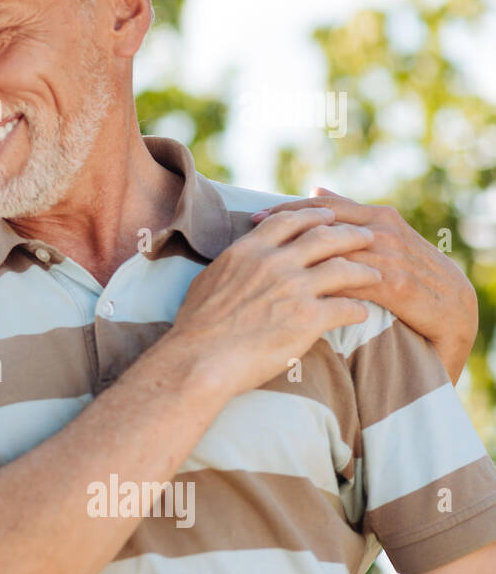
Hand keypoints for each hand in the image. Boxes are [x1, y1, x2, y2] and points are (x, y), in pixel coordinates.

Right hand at [165, 207, 381, 398]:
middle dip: (350, 234)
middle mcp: (275, 262)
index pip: (289, 220)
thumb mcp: (209, 278)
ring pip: (344, 269)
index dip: (313, 215)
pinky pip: (347, 307)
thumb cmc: (197, 324)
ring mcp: (294, 289)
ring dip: (365, 270)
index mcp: (249, 250)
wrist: (200, 358)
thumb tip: (239, 258)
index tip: (327, 217)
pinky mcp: (309, 319)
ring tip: (376, 274)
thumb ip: (234, 262)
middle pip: (325, 236)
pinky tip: (363, 313)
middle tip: (365, 237)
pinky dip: (359, 309)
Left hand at [253, 188, 476, 382]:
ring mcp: (389, 256)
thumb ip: (349, 215)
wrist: (453, 306)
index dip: (288, 209)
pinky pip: (349, 281)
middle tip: (251, 231)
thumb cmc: (410, 272)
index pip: (324, 206)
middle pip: (324, 222)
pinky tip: (293, 289)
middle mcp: (383, 231)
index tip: (255, 215)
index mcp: (377, 217)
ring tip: (265, 261)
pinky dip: (320, 283)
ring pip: (334, 250)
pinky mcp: (393, 285)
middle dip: (285, 225)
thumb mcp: (383, 237)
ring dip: (297, 254)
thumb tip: (316, 189)